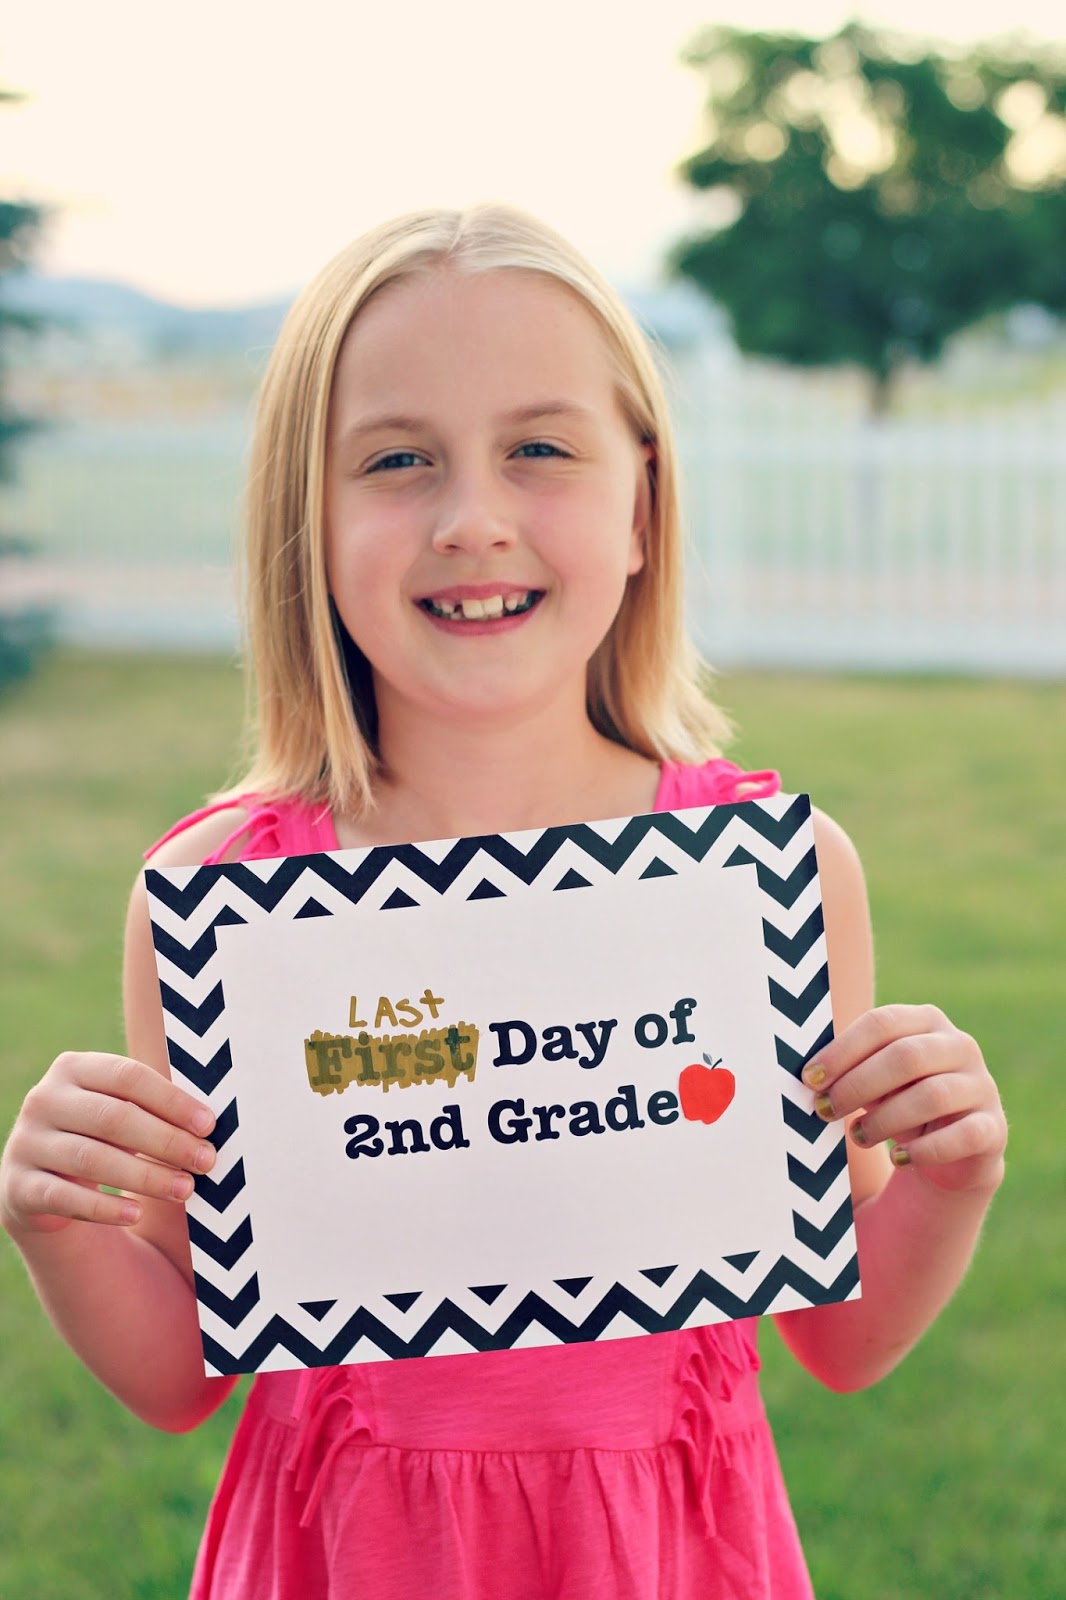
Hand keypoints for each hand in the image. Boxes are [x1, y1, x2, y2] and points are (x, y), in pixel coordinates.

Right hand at [0, 1051, 216, 1237]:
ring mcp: (25, 1143)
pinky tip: (136, 1214)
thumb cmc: (100, 1137)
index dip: (172, 1100)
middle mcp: (43, 1099)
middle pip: (113, 1118)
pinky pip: (64, 1198)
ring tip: (185, 1189)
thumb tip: (209, 1125)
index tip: (209, 1124)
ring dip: (145, 1176)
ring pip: (92, 1158)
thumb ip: (155, 1110)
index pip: (128, 1076)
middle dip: (166, 1141)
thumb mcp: (122, 1113)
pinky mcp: (17, 1186)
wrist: (43, 1183)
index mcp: (73, 1068)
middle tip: (205, 1161)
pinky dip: (104, 1207)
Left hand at [802, 1005, 1006, 1195]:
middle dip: (857, 1085)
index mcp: (926, 1021)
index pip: (882, 1023)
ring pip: (932, 1096)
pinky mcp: (993, 1128)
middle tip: (824, 1110)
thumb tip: (807, 1077)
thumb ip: (848, 1070)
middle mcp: (960, 1046)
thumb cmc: (899, 1100)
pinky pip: (963, 1136)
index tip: (809, 1078)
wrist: (951, 1149)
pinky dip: (925, 1150)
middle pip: (905, 1057)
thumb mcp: (873, 1079)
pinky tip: (898, 1159)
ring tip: (857, 1136)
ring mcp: (982, 1086)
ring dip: (884, 1120)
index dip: (842, 1050)